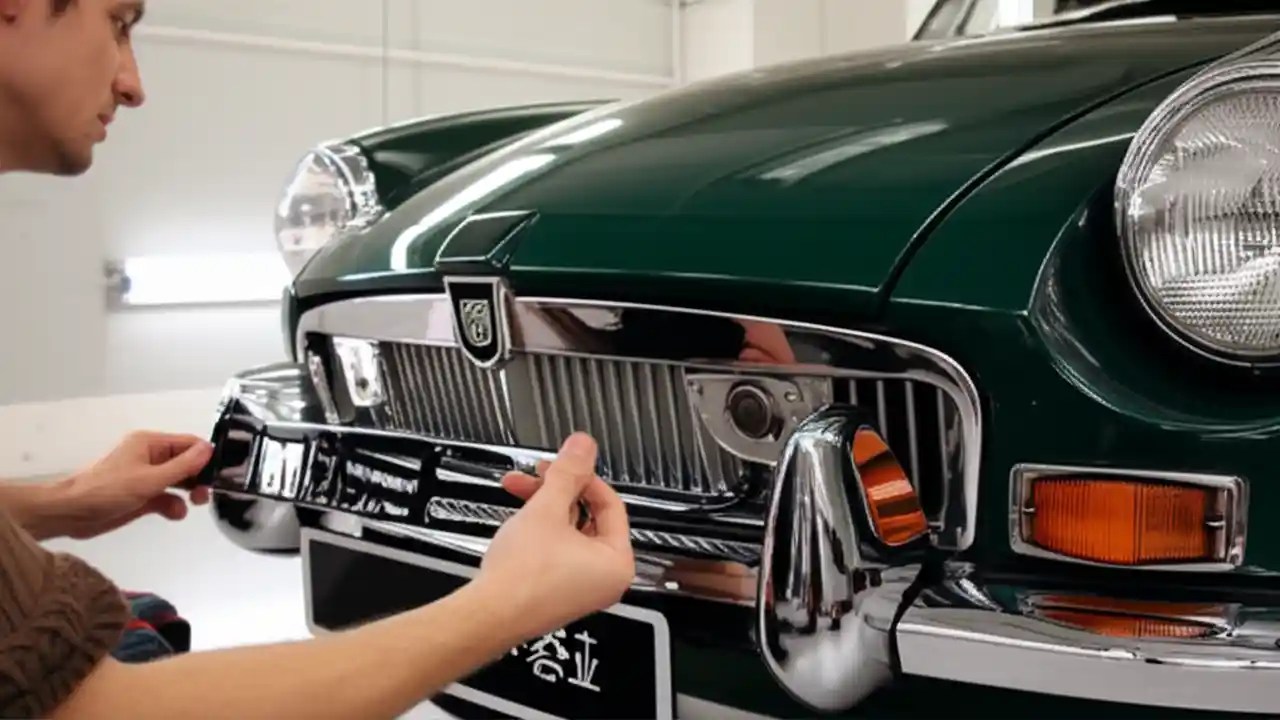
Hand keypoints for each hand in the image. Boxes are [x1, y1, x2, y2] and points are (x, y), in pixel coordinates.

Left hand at [49, 431, 213, 539]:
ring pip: (178, 481)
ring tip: (195, 504)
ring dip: (188, 493)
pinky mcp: (140, 496)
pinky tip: (173, 514)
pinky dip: (173, 505)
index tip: (222, 474)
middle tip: (207, 494)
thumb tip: (210, 448)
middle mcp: (150, 457)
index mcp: (150, 443)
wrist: (71, 513)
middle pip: (186, 463)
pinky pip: (165, 497)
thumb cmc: (108, 490)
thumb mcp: (150, 479)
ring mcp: (145, 477)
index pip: (188, 444)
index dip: (206, 457)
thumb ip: (183, 466)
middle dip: (199, 477)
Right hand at [477, 432, 634, 641]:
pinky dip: (540, 531)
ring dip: (544, 506)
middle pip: (588, 517)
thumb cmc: (522, 576)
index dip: (584, 478)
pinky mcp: (557, 592)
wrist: (487, 615)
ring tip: (517, 490)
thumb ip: (568, 473)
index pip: (610, 504)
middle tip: (537, 474)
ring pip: (569, 532)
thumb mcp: (547, 509)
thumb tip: (583, 447)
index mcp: (616, 562)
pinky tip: (518, 519)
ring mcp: (580, 588)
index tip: (565, 463)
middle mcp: (604, 579)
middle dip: (557, 490)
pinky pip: (557, 551)